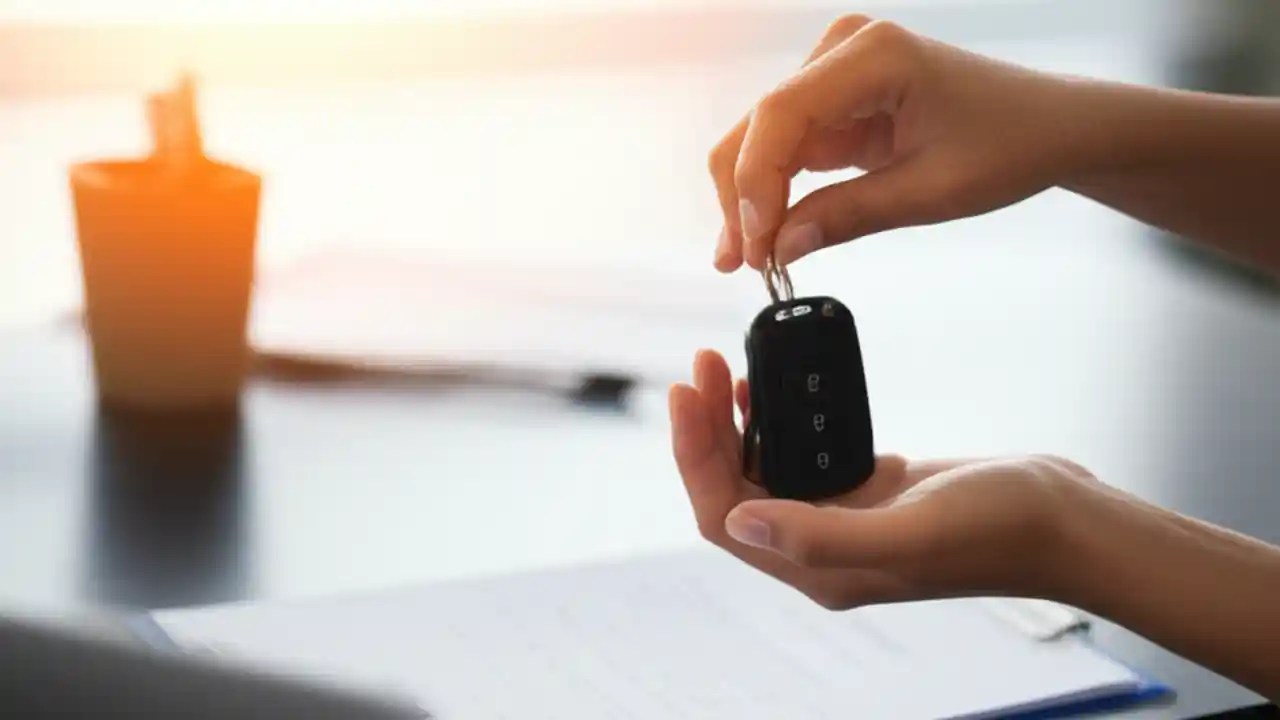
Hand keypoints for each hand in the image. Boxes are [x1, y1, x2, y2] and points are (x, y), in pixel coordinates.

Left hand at [669, 349, 1100, 608]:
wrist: (1067, 520)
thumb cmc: (1001, 528)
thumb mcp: (911, 529)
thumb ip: (821, 536)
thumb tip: (738, 520)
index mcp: (819, 569)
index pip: (724, 515)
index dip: (693, 456)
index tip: (684, 390)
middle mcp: (822, 549)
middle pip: (732, 488)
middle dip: (705, 429)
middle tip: (701, 362)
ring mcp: (844, 517)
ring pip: (761, 469)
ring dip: (733, 421)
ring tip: (725, 366)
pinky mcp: (869, 488)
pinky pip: (800, 452)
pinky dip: (776, 418)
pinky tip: (772, 385)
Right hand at [710, 15, 1087, 270]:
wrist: (1050, 128)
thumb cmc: (1009, 146)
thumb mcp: (930, 192)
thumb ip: (848, 216)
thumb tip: (778, 249)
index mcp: (874, 55)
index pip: (782, 113)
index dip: (754, 180)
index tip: (754, 243)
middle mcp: (844, 51)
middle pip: (760, 124)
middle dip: (742, 195)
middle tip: (739, 262)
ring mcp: (836, 71)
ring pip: (763, 138)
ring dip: (750, 198)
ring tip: (747, 258)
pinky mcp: (837, 100)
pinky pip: (788, 146)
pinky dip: (774, 190)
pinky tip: (767, 234)